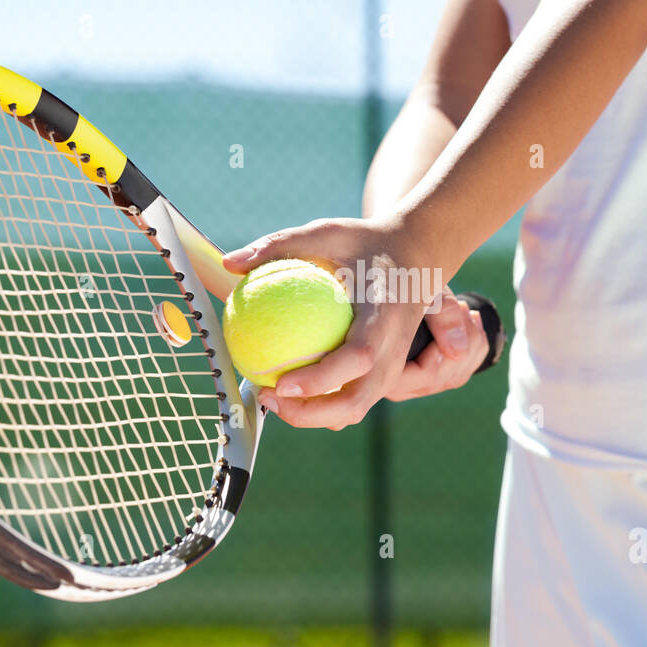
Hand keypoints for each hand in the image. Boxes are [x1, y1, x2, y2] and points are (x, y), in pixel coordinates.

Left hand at [221, 218, 480, 429]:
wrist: (417, 252)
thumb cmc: (368, 240)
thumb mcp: (328, 231)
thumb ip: (281, 244)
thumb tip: (230, 262)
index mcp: (385, 315)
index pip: (358, 357)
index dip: (321, 378)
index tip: (281, 383)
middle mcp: (394, 347)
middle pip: (358, 400)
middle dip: (312, 414)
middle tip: (269, 397)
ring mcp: (393, 364)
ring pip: (356, 408)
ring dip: (314, 415)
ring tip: (271, 397)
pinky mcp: (385, 371)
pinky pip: (354, 397)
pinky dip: (323, 404)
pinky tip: (287, 389)